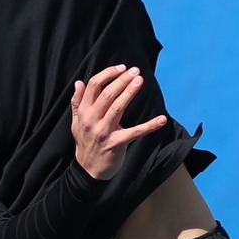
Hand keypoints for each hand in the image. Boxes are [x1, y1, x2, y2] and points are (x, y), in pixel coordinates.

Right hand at [69, 64, 167, 180]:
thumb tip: (79, 82)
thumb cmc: (85, 142)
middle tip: (135, 72)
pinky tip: (162, 119)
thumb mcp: (76, 122)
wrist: (88, 169)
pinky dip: (150, 125)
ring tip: (140, 81)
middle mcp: (92, 120)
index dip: (108, 74)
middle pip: (107, 94)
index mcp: (84, 112)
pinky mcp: (117, 143)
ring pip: (118, 107)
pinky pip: (135, 132)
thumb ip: (77, 102)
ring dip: (130, 92)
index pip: (94, 86)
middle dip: (122, 80)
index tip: (122, 68)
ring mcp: (104, 132)